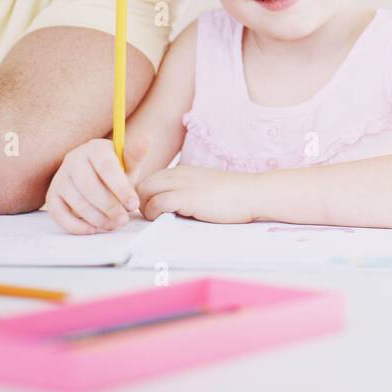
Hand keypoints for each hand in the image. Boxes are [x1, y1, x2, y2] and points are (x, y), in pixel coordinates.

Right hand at [46, 137, 146, 234]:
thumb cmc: (115, 172)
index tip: (134, 205)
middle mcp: (73, 159)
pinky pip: (58, 213)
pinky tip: (92, 229)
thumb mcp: (128, 164)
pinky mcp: (52, 195)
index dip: (121, 188)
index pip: (106, 167)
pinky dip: (75, 225)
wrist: (96, 178)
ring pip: (76, 201)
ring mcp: (60, 177)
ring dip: (96, 218)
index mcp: (95, 148)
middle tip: (124, 219)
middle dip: (109, 206)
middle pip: (89, 186)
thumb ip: (135, 156)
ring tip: (114, 224)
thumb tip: (147, 139)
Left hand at [137, 165, 252, 223]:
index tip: (150, 209)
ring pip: (144, 192)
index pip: (149, 179)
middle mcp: (177, 174)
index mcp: (181, 172)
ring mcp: (181, 184)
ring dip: (145, 208)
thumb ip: (186, 191)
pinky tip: (164, 220)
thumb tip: (172, 206)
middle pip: (141, 184)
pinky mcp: (185, 197)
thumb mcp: (204, 187)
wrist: (251, 193)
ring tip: (156, 219)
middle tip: (151, 216)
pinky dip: (154, 213)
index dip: (145, 196)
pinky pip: (156, 203)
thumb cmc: (232, 195)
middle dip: (140, 201)